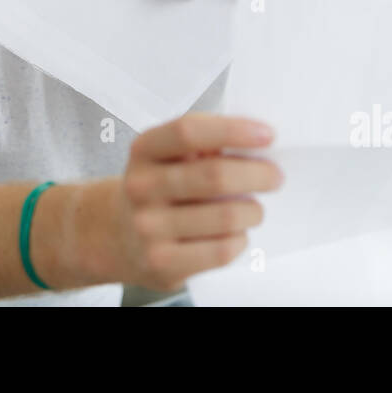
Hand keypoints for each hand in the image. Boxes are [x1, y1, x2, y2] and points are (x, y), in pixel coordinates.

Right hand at [107, 113, 282, 292]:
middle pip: (215, 176)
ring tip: (254, 209)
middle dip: (258, 174)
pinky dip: (239, 240)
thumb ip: (203, 144)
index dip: (232, 130)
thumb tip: (258, 146)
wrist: (116, 235)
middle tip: (275, 176)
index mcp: (144, 149)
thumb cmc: (157, 187)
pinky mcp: (162, 262)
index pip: (189, 132)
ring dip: (254, 211)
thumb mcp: (166, 156)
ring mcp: (149, 227)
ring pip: (226, 216)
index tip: (267, 135)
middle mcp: (141, 186)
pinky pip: (221, 250)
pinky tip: (236, 234)